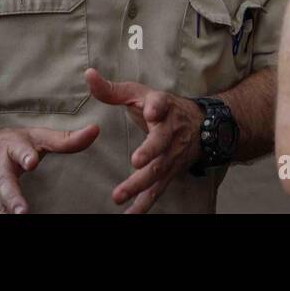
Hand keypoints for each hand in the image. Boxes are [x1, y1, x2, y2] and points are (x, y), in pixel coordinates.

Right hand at [0, 121, 99, 213]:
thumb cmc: (13, 143)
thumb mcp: (37, 138)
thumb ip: (65, 139)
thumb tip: (95, 130)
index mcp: (12, 146)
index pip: (19, 149)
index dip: (24, 155)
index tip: (31, 161)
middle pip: (3, 182)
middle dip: (12, 197)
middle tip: (22, 211)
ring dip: (2, 211)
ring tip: (16, 218)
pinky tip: (4, 220)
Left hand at [84, 68, 202, 213]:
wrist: (200, 125)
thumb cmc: (159, 106)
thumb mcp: (139, 93)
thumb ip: (112, 89)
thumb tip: (88, 75)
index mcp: (162, 107)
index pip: (161, 104)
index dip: (157, 107)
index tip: (151, 111)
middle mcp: (170, 131)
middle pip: (161, 142)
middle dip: (150, 151)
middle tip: (136, 161)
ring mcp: (171, 154)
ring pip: (158, 170)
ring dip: (140, 184)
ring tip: (118, 195)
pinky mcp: (169, 172)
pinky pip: (157, 189)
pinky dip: (144, 203)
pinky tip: (130, 214)